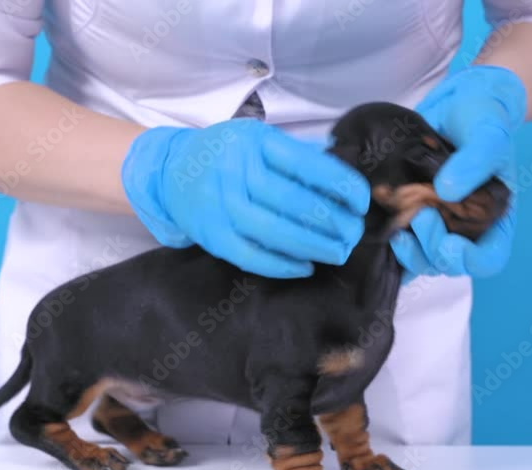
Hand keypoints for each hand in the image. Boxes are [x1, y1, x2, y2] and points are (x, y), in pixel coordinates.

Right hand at [122, 119, 369, 277]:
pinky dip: (283, 264)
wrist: (170, 172)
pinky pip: (253, 256)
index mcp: (255, 142)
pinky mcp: (213, 235)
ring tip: (338, 252)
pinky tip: (306, 266)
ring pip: (276, 231)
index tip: (361, 202)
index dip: (341, 186)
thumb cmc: (226, 155)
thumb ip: (298, 156)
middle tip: (354, 233)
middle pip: (295, 202)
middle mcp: (236, 171)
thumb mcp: (258, 140)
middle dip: (333, 222)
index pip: (309, 166)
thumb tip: (346, 181)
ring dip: (314, 246)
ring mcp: (221, 205)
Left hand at [390, 65, 525, 282]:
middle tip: (419, 217)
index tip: (449, 243)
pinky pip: (401, 245)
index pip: (488, 259)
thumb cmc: (482, 118)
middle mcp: (466, 228)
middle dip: (432, 250)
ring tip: (396, 226)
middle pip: (450, 265)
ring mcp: (437, 224)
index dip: (469, 261)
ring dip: (408, 251)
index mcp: (494, 218)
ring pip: (422, 260)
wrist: (457, 104)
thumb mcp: (488, 132)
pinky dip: (389, 246)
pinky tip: (379, 229)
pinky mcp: (410, 216)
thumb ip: (475, 160)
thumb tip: (447, 192)